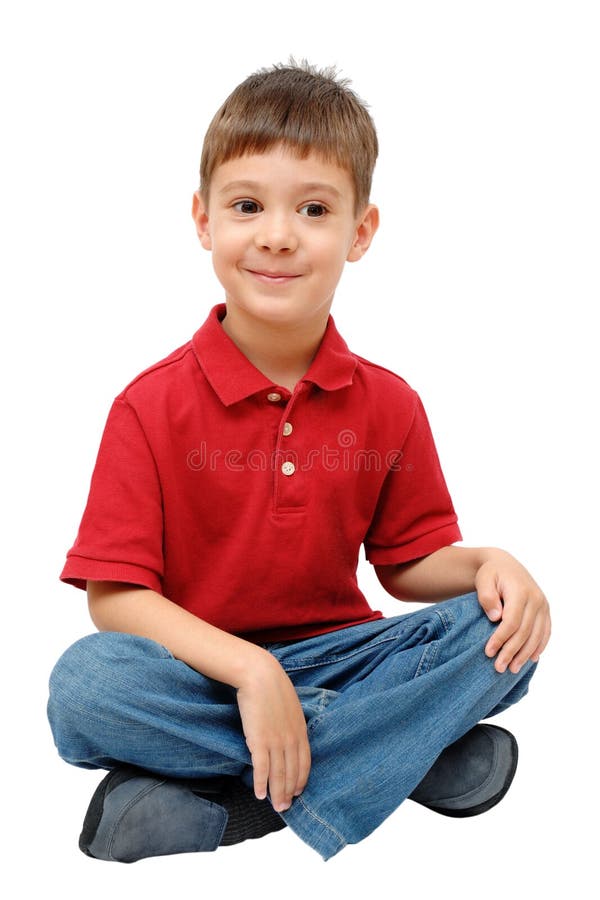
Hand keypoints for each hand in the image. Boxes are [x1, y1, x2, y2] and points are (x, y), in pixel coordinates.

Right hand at [236, 654, 310, 812]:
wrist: (259, 675)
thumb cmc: (272, 687)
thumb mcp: (291, 706)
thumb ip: (292, 723)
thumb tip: (288, 735)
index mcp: (300, 731)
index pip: (304, 763)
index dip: (301, 780)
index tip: (298, 792)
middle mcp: (291, 739)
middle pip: (292, 773)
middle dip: (289, 792)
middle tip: (285, 807)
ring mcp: (276, 742)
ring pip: (279, 775)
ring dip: (277, 793)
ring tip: (276, 807)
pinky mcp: (259, 741)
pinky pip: (262, 769)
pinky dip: (261, 784)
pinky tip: (259, 794)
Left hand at [475, 549, 550, 673]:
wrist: (505, 564)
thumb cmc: (491, 573)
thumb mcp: (484, 580)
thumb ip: (487, 597)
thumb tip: (496, 618)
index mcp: (520, 591)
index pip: (512, 621)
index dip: (501, 638)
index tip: (488, 652)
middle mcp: (536, 599)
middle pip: (525, 632)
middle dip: (511, 652)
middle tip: (499, 667)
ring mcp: (543, 605)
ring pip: (536, 635)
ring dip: (525, 654)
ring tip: (513, 669)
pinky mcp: (545, 611)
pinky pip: (545, 632)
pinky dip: (539, 646)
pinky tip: (531, 659)